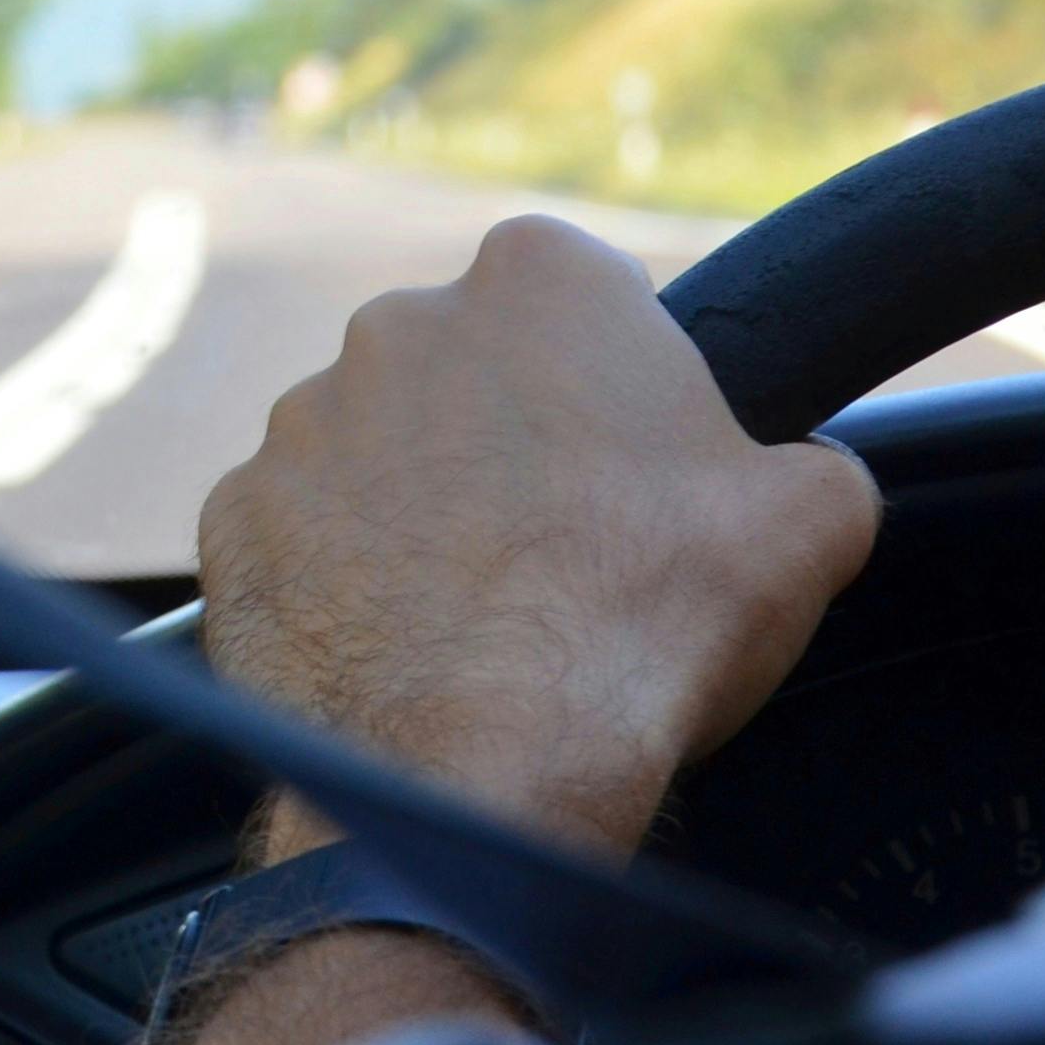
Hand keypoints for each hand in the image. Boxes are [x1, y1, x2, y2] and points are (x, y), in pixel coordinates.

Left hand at [200, 214, 878, 862]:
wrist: (478, 764)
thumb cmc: (644, 619)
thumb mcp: (811, 525)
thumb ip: (810, 464)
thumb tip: (802, 479)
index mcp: (538, 279)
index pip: (588, 301)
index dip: (620, 392)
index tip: (635, 475)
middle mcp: (398, 322)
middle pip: (471, 374)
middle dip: (509, 446)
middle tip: (563, 557)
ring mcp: (299, 421)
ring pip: (376, 456)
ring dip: (418, 515)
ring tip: (479, 621)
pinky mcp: (234, 518)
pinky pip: (301, 540)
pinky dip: (341, 586)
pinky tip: (401, 654)